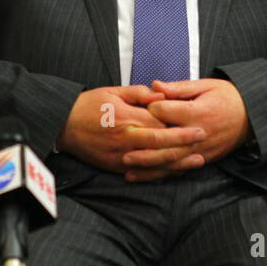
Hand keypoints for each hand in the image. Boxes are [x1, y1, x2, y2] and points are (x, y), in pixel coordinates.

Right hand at [55, 85, 207, 176]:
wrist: (63, 126)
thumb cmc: (88, 106)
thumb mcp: (112, 92)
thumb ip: (139, 94)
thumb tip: (162, 95)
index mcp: (127, 119)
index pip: (160, 123)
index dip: (180, 124)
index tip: (197, 121)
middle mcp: (127, 140)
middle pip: (162, 144)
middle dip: (185, 142)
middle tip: (203, 137)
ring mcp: (122, 157)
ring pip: (156, 163)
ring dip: (178, 163)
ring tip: (198, 160)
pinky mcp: (117, 167)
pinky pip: (143, 173)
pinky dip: (160, 173)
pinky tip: (175, 171)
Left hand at [119, 79, 252, 181]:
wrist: (252, 116)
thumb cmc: (227, 96)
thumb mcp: (205, 85)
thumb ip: (178, 88)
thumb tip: (155, 86)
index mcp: (197, 111)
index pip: (166, 112)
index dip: (150, 108)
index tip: (139, 106)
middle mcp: (198, 134)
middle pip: (165, 141)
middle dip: (142, 144)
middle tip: (121, 144)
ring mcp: (201, 150)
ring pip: (171, 160)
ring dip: (148, 164)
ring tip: (127, 166)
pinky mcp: (204, 159)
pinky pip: (180, 169)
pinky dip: (162, 173)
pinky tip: (146, 176)